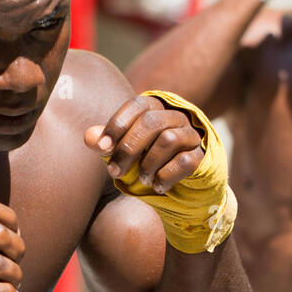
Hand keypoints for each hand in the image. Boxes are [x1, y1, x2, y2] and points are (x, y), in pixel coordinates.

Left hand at [84, 94, 203, 194]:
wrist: (178, 182)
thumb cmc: (144, 158)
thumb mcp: (121, 150)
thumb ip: (105, 143)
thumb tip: (90, 138)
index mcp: (154, 108)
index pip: (136, 105)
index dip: (117, 124)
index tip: (102, 148)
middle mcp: (175, 116)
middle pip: (151, 122)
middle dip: (128, 149)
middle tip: (114, 172)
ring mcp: (191, 135)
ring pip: (168, 139)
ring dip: (148, 164)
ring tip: (141, 179)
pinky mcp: (202, 155)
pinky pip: (185, 161)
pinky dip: (166, 176)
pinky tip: (158, 186)